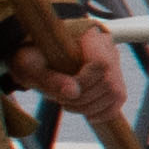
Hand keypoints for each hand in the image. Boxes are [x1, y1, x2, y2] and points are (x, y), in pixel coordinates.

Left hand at [9, 22, 127, 126]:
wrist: (35, 56)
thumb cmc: (30, 57)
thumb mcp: (30, 66)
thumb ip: (50, 79)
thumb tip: (73, 93)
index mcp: (89, 35)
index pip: (101, 63)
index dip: (83, 83)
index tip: (62, 92)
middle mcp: (107, 47)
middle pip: (109, 81)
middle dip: (83, 99)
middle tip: (60, 100)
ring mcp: (113, 63)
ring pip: (116, 93)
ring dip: (91, 108)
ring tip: (69, 105)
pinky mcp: (115, 78)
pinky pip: (119, 100)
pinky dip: (104, 112)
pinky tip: (87, 114)